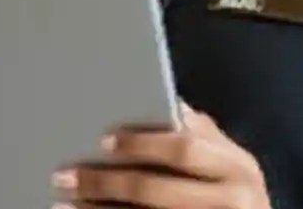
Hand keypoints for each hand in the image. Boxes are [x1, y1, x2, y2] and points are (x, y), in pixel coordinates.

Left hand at [52, 102, 271, 208]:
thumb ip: (201, 137)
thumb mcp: (231, 164)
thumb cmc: (235, 196)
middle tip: (65, 175)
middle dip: (107, 182)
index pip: (184, 148)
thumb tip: (166, 102)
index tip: (102, 139)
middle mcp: (234, 201)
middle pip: (158, 190)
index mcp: (239, 167)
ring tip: (63, 203)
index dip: (141, 143)